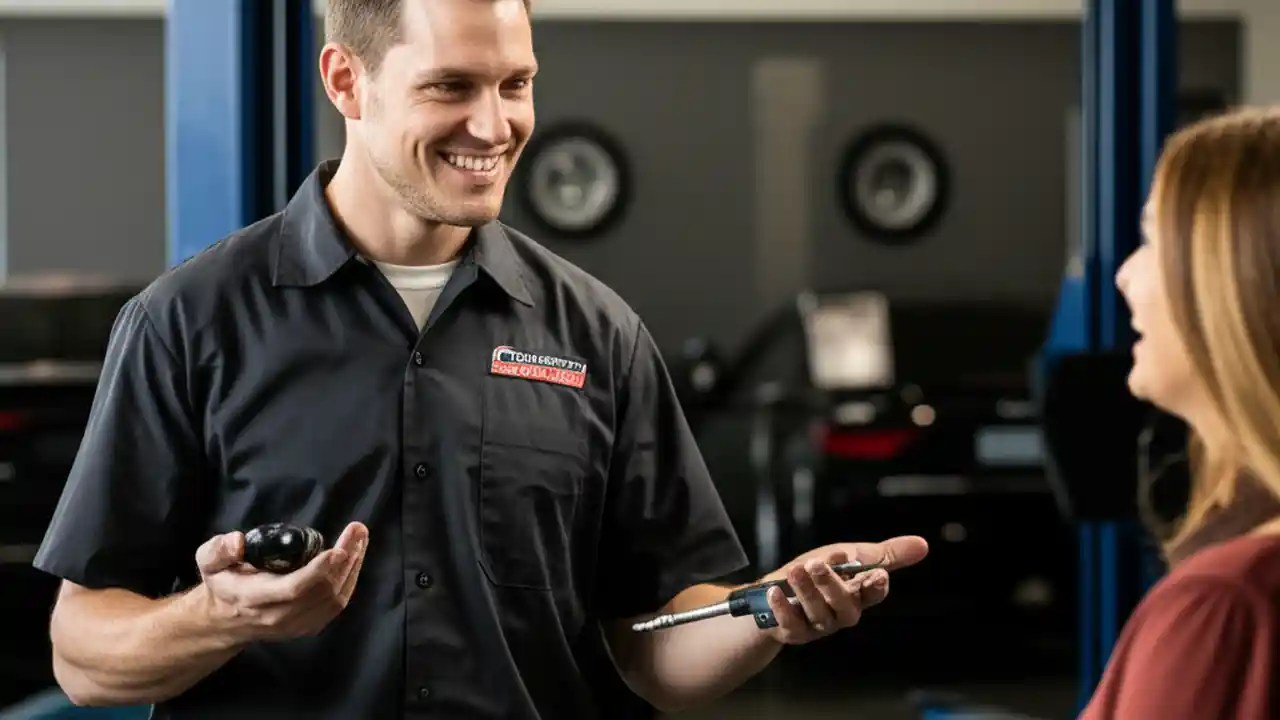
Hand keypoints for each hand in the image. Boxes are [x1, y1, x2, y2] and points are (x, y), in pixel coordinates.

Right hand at [194, 522, 369, 642]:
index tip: (338, 549)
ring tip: (360, 537)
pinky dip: (350, 580)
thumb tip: (238, 542)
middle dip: (345, 559)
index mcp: (253, 598)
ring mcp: (296, 625)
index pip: (292, 589)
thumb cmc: (222, 583)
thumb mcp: (209, 561)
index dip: (318, 571)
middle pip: (321, 591)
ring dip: (352, 567)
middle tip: (357, 530)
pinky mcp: (308, 626)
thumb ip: (219, 550)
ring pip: (334, 599)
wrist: (225, 620)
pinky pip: (337, 605)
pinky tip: (355, 557)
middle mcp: (278, 616)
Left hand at [762, 535, 927, 645]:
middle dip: (832, 585)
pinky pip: (790, 625)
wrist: (776, 591)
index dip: (877, 586)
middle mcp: (839, 613)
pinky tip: (775, 591)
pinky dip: (782, 608)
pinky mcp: (792, 631)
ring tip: (796, 570)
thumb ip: (885, 553)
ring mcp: (816, 625)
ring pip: (817, 614)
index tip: (878, 574)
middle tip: (817, 563)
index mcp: (857, 594)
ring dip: (806, 591)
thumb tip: (923, 544)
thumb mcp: (850, 555)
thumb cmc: (818, 573)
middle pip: (845, 607)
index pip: (874, 594)